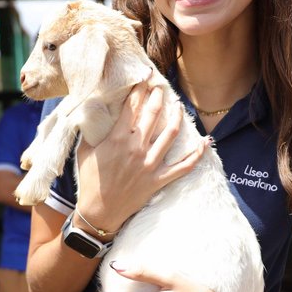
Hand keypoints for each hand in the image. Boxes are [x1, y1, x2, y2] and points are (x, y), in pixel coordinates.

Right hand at [74, 84, 206, 231]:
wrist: (99, 212)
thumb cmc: (89, 180)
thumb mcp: (85, 150)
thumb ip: (91, 129)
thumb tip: (93, 108)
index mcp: (118, 139)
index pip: (133, 106)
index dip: (140, 90)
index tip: (144, 79)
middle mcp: (137, 148)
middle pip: (154, 114)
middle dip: (158, 96)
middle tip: (161, 86)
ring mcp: (151, 164)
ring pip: (171, 133)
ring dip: (177, 116)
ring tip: (179, 105)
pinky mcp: (159, 180)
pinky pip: (184, 166)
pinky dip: (197, 154)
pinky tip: (206, 142)